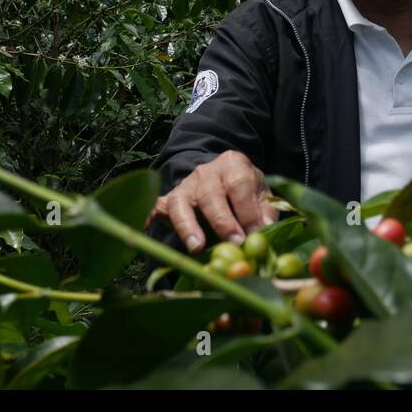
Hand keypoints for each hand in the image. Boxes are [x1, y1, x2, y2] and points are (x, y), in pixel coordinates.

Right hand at [146, 150, 276, 253]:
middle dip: (222, 220)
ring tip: (196, 247)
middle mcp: (206, 171)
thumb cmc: (244, 189)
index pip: (239, 183)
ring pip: (181, 202)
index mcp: (233, 164)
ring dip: (188, 225)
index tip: (253, 233)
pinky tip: (145, 228)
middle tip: (233, 243)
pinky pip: (156, 207)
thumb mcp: (261, 193)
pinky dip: (149, 216)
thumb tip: (265, 230)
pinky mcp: (169, 199)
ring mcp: (185, 185)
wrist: (221, 176)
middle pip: (210, 194)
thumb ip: (266, 210)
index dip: (246, 210)